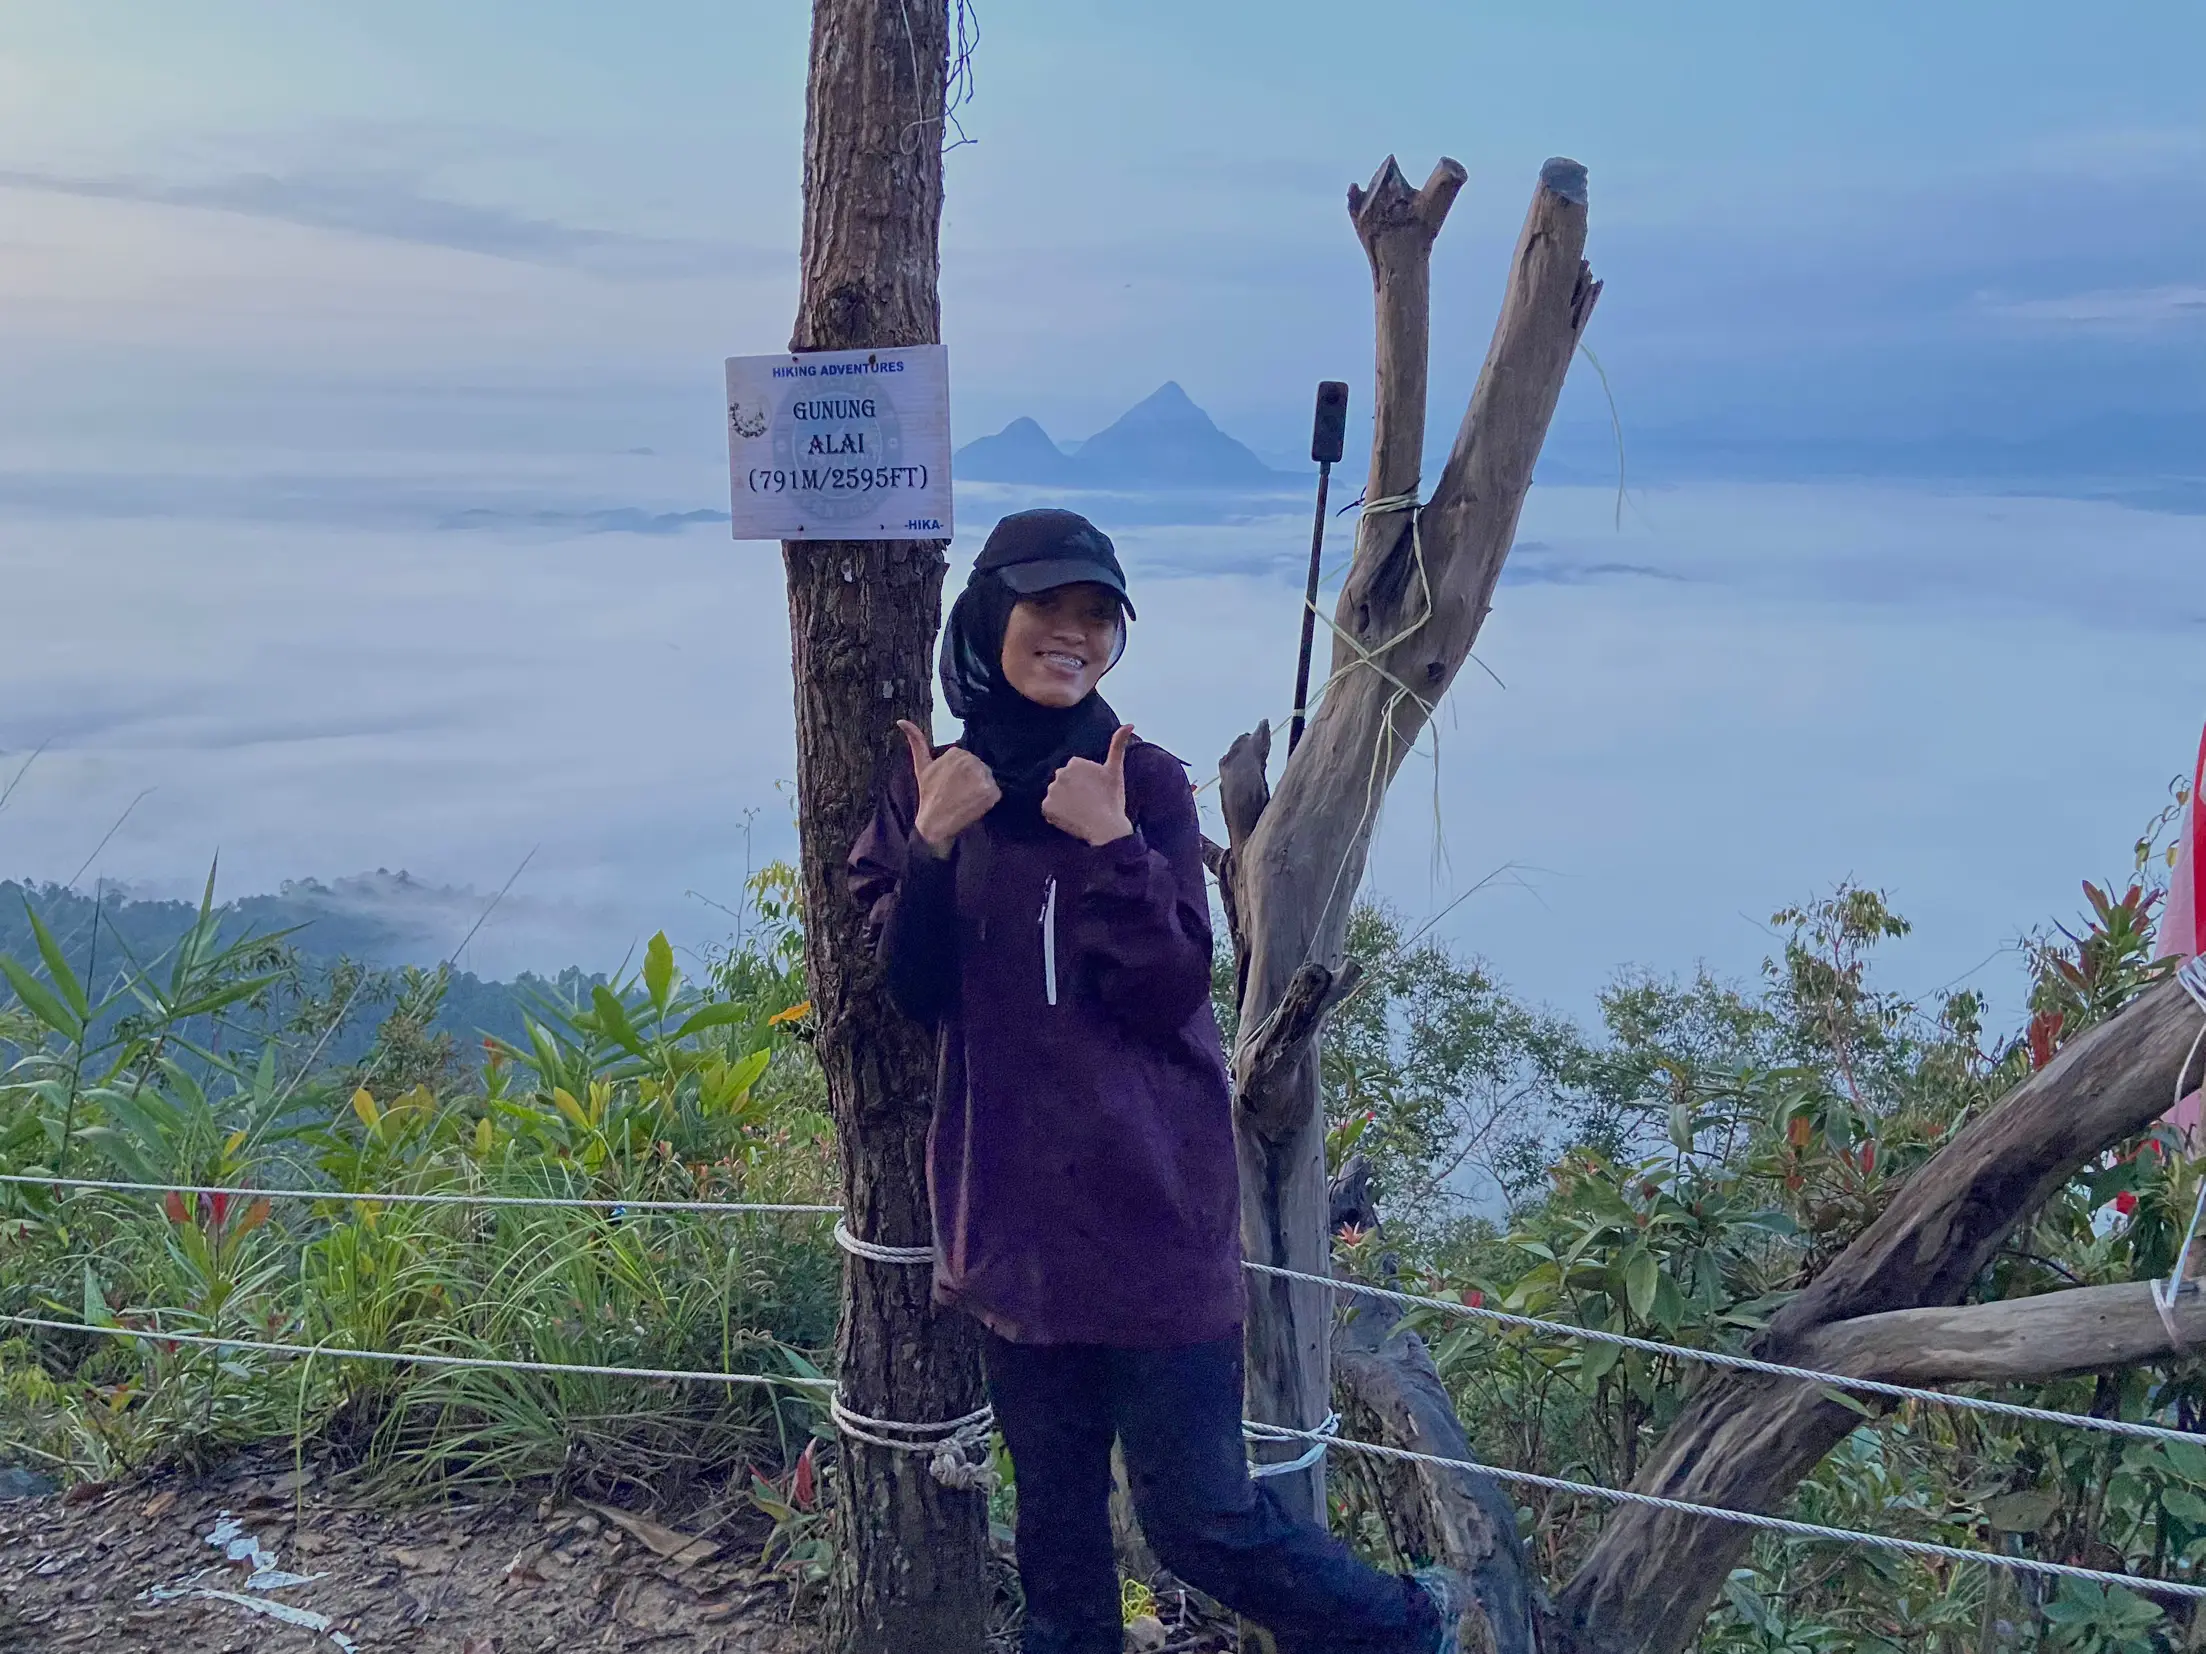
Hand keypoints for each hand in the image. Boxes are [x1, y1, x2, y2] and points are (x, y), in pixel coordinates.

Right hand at [899, 720, 1000, 852]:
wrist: (934, 822)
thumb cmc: (928, 794)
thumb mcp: (922, 766)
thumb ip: (916, 741)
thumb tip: (901, 720)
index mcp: (957, 753)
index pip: (968, 761)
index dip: (961, 775)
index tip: (950, 785)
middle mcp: (971, 762)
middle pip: (979, 769)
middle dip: (971, 781)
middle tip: (957, 794)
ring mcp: (982, 777)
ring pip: (987, 779)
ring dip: (979, 790)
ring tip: (964, 799)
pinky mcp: (990, 792)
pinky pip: (995, 792)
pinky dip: (988, 800)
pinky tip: (974, 805)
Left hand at [1042, 726, 1135, 846]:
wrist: (1107, 829)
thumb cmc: (1112, 799)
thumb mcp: (1115, 770)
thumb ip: (1118, 745)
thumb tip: (1130, 724)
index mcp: (1074, 763)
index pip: (1073, 773)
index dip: (1084, 784)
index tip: (1094, 792)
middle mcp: (1060, 774)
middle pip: (1062, 783)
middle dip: (1072, 791)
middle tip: (1088, 803)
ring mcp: (1052, 791)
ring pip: (1055, 796)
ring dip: (1064, 803)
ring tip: (1080, 811)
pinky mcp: (1046, 808)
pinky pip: (1048, 810)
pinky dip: (1056, 815)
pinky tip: (1071, 818)